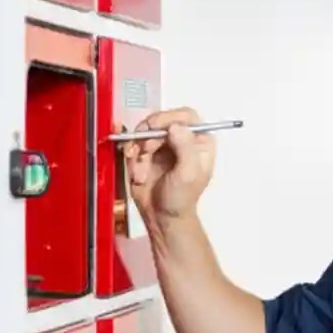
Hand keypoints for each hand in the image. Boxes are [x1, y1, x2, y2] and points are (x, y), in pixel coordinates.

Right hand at [123, 107, 215, 222]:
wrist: (161, 217)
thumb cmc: (180, 199)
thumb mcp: (188, 175)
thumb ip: (185, 148)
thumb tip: (175, 126)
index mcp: (200, 141)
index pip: (186, 116)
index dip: (169, 118)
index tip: (156, 129)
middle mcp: (182, 138)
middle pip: (162, 119)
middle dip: (150, 135)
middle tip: (145, 150)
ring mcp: (163, 143)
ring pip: (145, 130)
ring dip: (139, 148)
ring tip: (142, 169)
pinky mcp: (146, 150)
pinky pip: (134, 142)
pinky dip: (132, 155)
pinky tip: (138, 172)